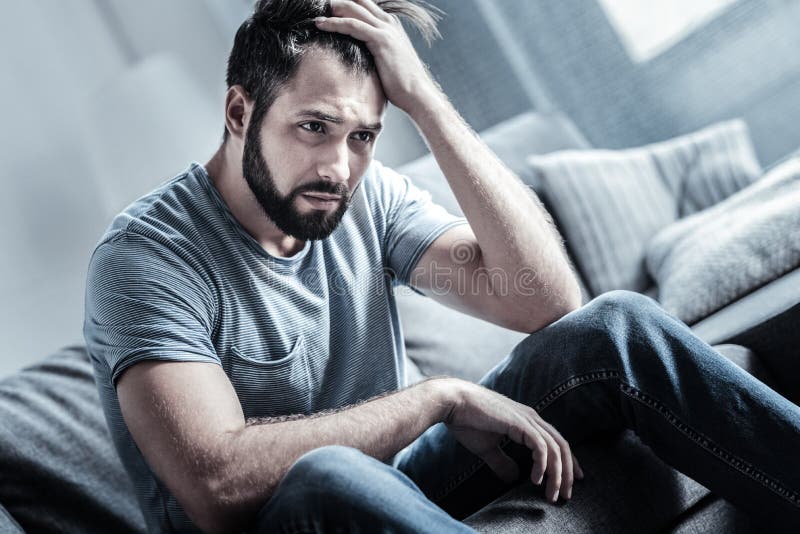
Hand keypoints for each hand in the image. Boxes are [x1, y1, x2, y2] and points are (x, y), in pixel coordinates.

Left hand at [314, 0, 438, 112]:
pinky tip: (320, 24)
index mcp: (389, 25)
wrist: (417, 94)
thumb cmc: (401, 84)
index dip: (346, 4)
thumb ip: (373, 51)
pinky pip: (352, 24)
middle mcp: (388, 22)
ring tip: (314, 12)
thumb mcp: (386, 61)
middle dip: (338, 2)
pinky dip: (334, 22)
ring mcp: (385, 29)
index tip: (327, 9)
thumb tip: (356, 56)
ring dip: (332, 8)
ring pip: (353, 8)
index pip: (364, 5)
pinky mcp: (380, 40)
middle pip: (358, 1)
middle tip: (317, 5)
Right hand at [442, 379, 584, 502]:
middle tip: (566, 495)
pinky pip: (541, 446)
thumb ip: (502, 462)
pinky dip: (542, 464)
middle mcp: (532, 418)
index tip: (569, 482)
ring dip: (557, 474)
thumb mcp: (487, 448)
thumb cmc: (466, 421)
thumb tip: (513, 478)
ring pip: (555, 448)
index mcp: (526, 421)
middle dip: (568, 473)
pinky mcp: (519, 423)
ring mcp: (527, 419)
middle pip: (562, 446)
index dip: (566, 463)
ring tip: (552, 494)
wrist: (453, 403)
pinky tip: (536, 479)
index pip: (556, 442)